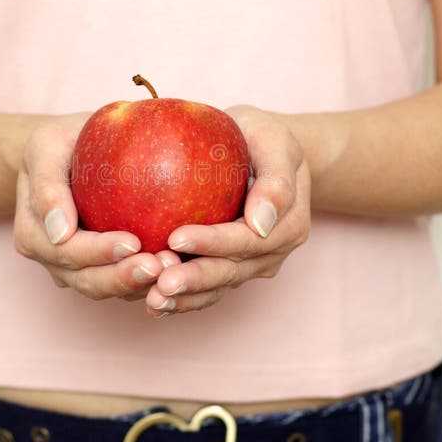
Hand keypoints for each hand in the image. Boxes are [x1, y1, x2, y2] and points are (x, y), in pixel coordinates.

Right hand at [13, 116, 181, 299]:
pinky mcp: (104, 268)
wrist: (69, 149)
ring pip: (109, 289)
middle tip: (161, 265)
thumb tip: (60, 232)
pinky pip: (126, 283)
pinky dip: (149, 281)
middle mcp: (54, 259)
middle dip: (124, 277)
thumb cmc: (59, 142)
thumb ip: (47, 186)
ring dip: (140, 285)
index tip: (133, 242)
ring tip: (174, 269)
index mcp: (33, 235)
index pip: (66, 252)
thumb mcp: (45, 147)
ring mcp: (78, 268)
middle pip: (88, 280)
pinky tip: (178, 268)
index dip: (99, 253)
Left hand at [144, 105, 310, 317]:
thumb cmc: (264, 137)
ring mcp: (249, 265)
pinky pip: (205, 289)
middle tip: (160, 282)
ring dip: (185, 298)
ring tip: (153, 301)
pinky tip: (152, 304)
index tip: (176, 237)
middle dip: (195, 279)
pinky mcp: (227, 269)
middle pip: (231, 271)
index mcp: (288, 226)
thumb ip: (276, 181)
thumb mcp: (275, 142)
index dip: (213, 242)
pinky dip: (181, 300)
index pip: (247, 240)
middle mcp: (270, 253)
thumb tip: (262, 222)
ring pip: (216, 287)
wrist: (260, 150)